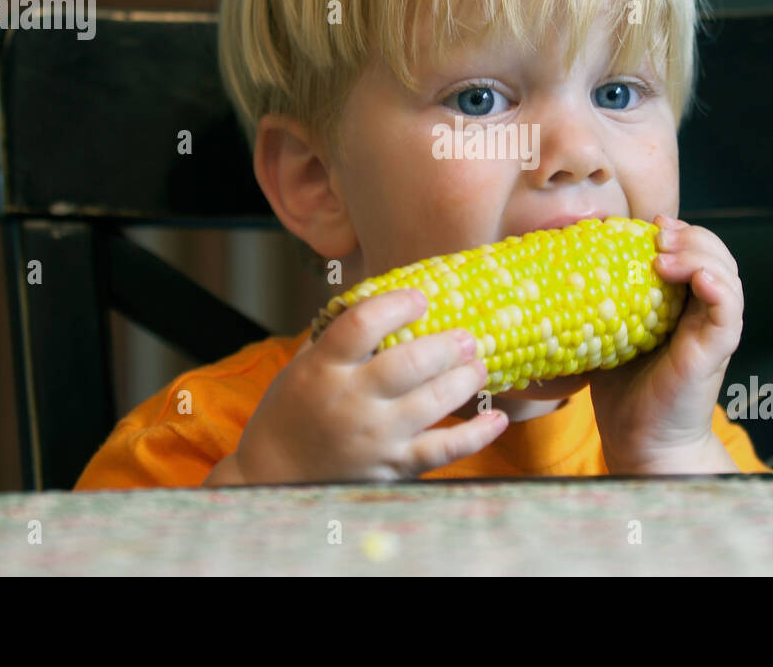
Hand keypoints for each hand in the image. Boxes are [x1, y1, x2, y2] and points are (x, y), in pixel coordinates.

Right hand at [228, 289, 507, 482]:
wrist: (275, 476)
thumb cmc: (292, 412)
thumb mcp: (303, 366)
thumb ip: (340, 337)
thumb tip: (388, 297)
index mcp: (323, 368)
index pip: (362, 324)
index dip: (397, 304)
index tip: (420, 297)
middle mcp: (350, 401)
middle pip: (410, 363)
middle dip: (448, 344)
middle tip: (468, 336)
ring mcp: (375, 436)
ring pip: (434, 402)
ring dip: (466, 379)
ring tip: (479, 365)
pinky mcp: (393, 466)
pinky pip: (444, 450)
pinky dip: (477, 435)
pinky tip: (497, 418)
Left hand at [589, 214, 744, 473]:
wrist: (639, 442)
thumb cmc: (623, 392)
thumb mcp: (606, 334)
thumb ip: (601, 302)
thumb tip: (560, 267)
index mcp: (682, 305)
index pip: (693, 252)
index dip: (677, 232)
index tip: (645, 226)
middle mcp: (703, 313)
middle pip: (715, 253)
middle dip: (689, 234)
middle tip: (657, 234)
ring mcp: (713, 331)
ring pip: (726, 274)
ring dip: (699, 254)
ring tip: (665, 255)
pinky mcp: (716, 351)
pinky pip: (728, 311)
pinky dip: (718, 287)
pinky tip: (698, 278)